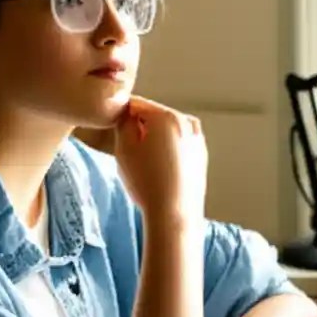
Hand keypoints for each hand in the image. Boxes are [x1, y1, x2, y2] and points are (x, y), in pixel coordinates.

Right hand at [114, 96, 207, 224]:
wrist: (174, 212)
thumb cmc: (147, 181)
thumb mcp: (124, 148)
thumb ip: (123, 122)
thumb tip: (128, 114)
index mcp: (166, 116)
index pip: (137, 104)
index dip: (122, 114)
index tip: (115, 127)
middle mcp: (186, 122)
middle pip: (156, 115)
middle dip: (142, 126)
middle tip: (130, 149)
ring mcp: (197, 139)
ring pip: (169, 129)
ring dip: (156, 137)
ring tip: (146, 161)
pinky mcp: (201, 155)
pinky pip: (180, 143)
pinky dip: (170, 148)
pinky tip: (161, 167)